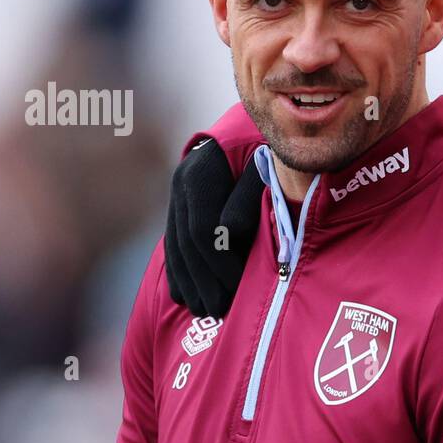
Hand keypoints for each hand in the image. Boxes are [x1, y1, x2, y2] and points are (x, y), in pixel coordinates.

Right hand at [164, 138, 262, 316]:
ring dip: (191, 284)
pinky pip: (172, 247)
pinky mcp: (178, 208)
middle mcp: (181, 184)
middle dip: (205, 281)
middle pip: (186, 245)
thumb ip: (252, 195)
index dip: (221, 263)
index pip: (204, 230)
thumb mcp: (267, 166)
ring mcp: (176, 197)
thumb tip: (231, 230)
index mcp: (201, 172)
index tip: (240, 286)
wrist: (254, 130)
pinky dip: (179, 275)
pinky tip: (187, 300)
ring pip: (175, 248)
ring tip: (208, 312)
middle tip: (223, 310)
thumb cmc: (270, 149)